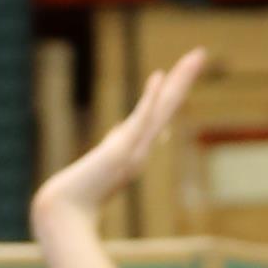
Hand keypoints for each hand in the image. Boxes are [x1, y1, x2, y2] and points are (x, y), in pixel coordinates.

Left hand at [30, 49, 205, 238]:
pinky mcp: (121, 150)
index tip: (181, 70)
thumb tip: (117, 132)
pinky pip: (140, 121)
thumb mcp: (100, 164)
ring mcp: (134, 149)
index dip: (169, 92)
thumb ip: (112, 149)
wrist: (67, 214)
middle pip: (168, 106)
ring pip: (162, 109)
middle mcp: (141, 147)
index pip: (159, 114)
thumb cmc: (79, 195)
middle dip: (184, 79)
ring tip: (195, 56)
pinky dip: (150, 100)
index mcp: (138, 149)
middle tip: (200, 53)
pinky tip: (158, 77)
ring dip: (179, 81)